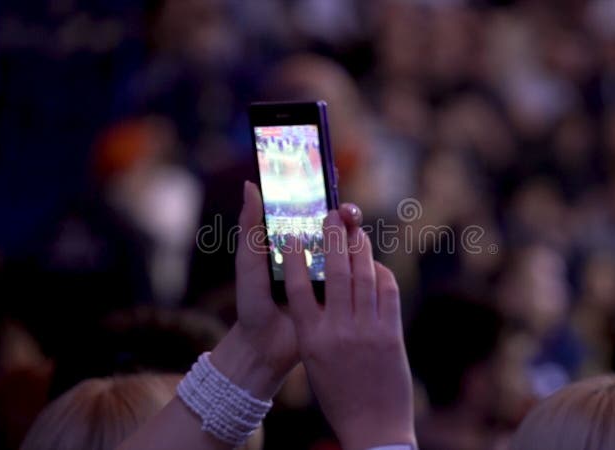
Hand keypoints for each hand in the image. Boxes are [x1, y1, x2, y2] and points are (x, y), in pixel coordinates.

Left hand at [211, 181, 365, 399]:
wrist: (263, 348)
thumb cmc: (252, 303)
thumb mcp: (249, 263)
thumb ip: (251, 226)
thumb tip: (251, 185)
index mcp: (289, 243)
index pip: (308, 211)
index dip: (321, 192)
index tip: (331, 176)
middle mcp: (310, 254)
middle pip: (333, 225)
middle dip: (343, 213)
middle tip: (345, 211)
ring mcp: (327, 274)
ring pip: (346, 246)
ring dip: (354, 234)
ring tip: (354, 227)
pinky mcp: (339, 294)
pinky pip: (354, 275)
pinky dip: (362, 261)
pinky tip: (365, 251)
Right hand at [282, 212, 415, 449]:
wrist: (373, 426)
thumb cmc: (339, 394)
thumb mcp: (314, 361)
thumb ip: (315, 325)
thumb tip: (323, 288)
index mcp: (311, 339)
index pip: (297, 288)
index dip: (295, 257)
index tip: (294, 235)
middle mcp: (338, 331)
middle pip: (334, 272)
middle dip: (333, 238)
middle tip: (331, 216)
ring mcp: (367, 331)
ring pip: (363, 275)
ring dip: (359, 247)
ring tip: (354, 230)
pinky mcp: (391, 334)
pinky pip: (387, 292)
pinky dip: (381, 272)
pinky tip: (375, 264)